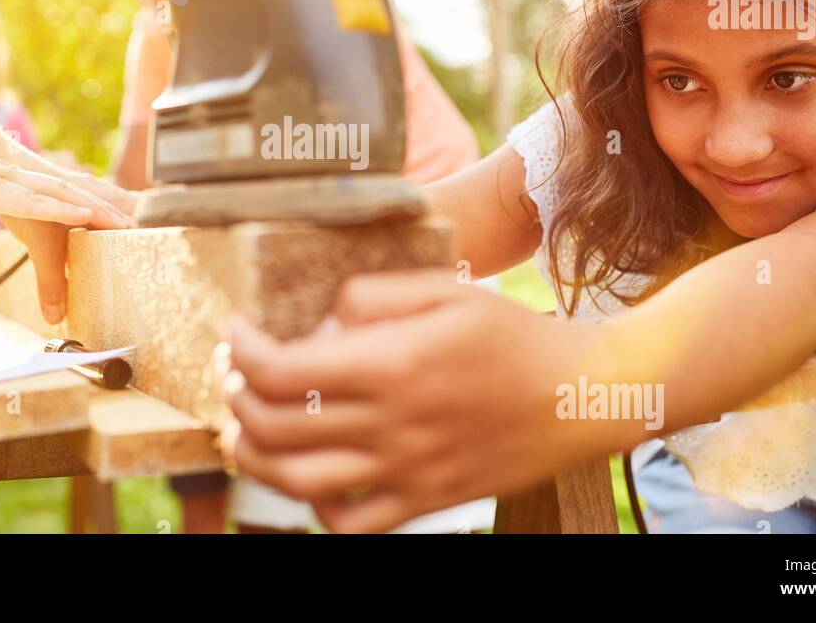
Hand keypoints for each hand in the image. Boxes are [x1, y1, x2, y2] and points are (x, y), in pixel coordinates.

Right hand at [0, 125, 132, 314]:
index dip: (76, 214)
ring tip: (127, 222)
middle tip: (138, 223)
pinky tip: (85, 213)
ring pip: (59, 196)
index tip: (106, 228)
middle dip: (102, 210)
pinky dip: (60, 204)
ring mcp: (0, 178)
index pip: (46, 204)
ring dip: (93, 209)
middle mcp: (6, 181)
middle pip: (65, 197)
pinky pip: (33, 195)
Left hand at [222, 270, 637, 532]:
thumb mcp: (447, 289)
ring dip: (254, 455)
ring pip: (297, 483)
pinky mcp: (425, 501)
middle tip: (234, 373)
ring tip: (246, 427)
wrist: (581, 396)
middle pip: (275, 427)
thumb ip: (373, 294)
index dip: (242, 350)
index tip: (237, 330)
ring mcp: (407, 471)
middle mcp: (393, 424)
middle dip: (236, 397)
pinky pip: (351, 525)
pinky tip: (311, 476)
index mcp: (393, 365)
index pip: (281, 370)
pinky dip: (315, 508)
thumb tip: (317, 320)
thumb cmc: (513, 335)